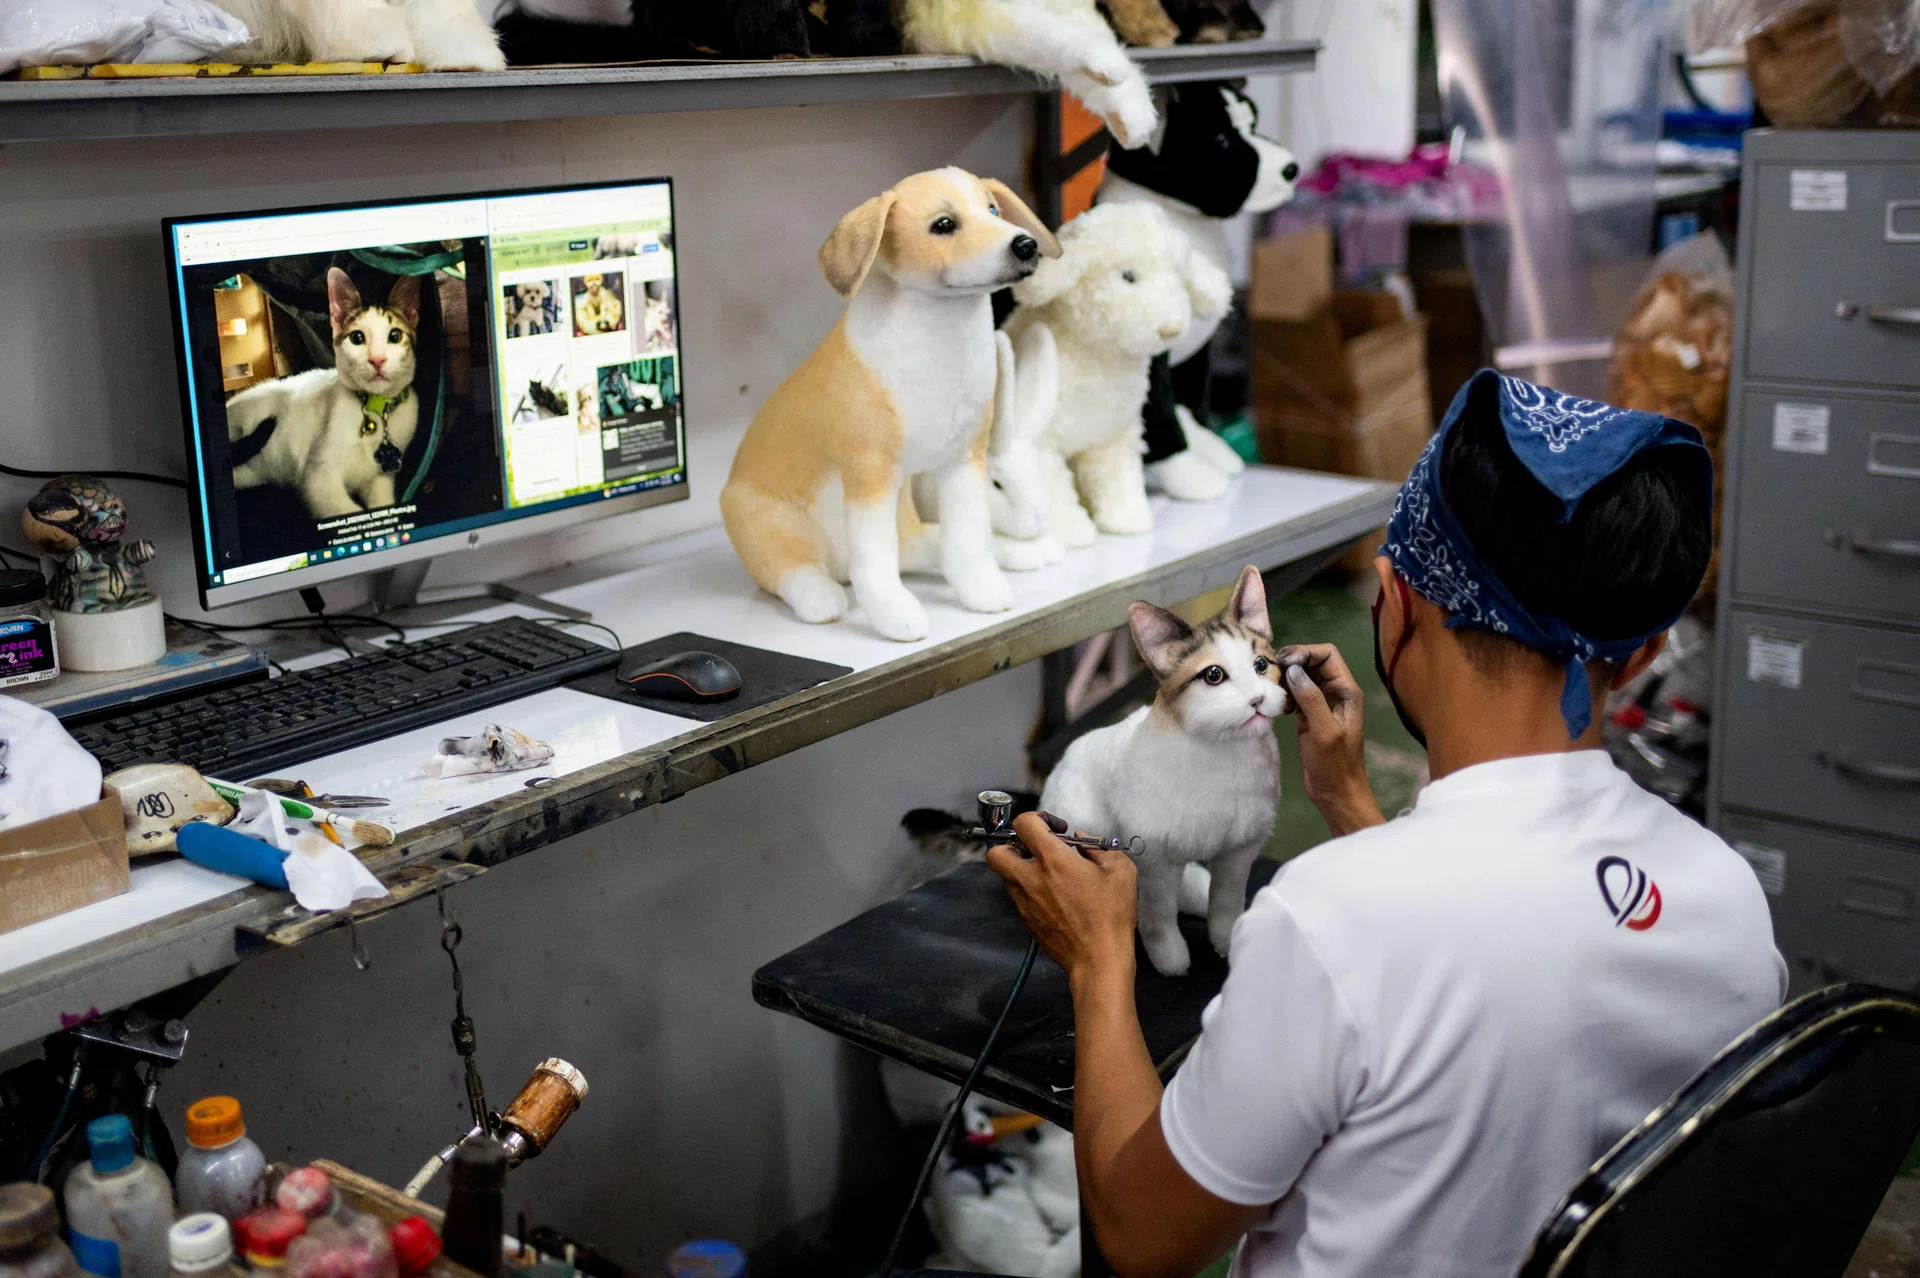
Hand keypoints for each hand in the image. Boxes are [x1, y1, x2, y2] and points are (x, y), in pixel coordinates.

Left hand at [985, 812, 1137, 985]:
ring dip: (1020, 868)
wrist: (1098, 960)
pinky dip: (1029, 891)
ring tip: (1048, 874)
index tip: (1054, 828)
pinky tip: (1054, 897)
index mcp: (1053, 860)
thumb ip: (1099, 847)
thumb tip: (1082, 840)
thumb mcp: (1120, 871)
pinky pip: (1018, 898)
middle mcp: (1031, 879)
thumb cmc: (1111, 916)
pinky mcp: (1027, 921)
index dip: (1037, 818)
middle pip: (996, 852)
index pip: (1024, 823)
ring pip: (1006, 876)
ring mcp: (1025, 902)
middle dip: (1010, 844)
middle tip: (1035, 850)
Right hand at [1277, 643, 1385, 835]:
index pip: (1328, 655)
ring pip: (1302, 677)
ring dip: (1286, 678)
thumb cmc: (1336, 766)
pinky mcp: (1308, 716)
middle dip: (1293, 662)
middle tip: (1272, 672)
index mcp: (1347, 692)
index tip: (1285, 664)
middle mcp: (1335, 693)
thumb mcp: (1324, 731)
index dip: (1306, 653)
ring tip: (1270, 686)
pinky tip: (1276, 703)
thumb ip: (1311, 698)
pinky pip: (1295, 695)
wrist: (1337, 793)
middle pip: (1313, 662)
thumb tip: (1293, 670)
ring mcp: (1321, 704)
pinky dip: (1284, 694)